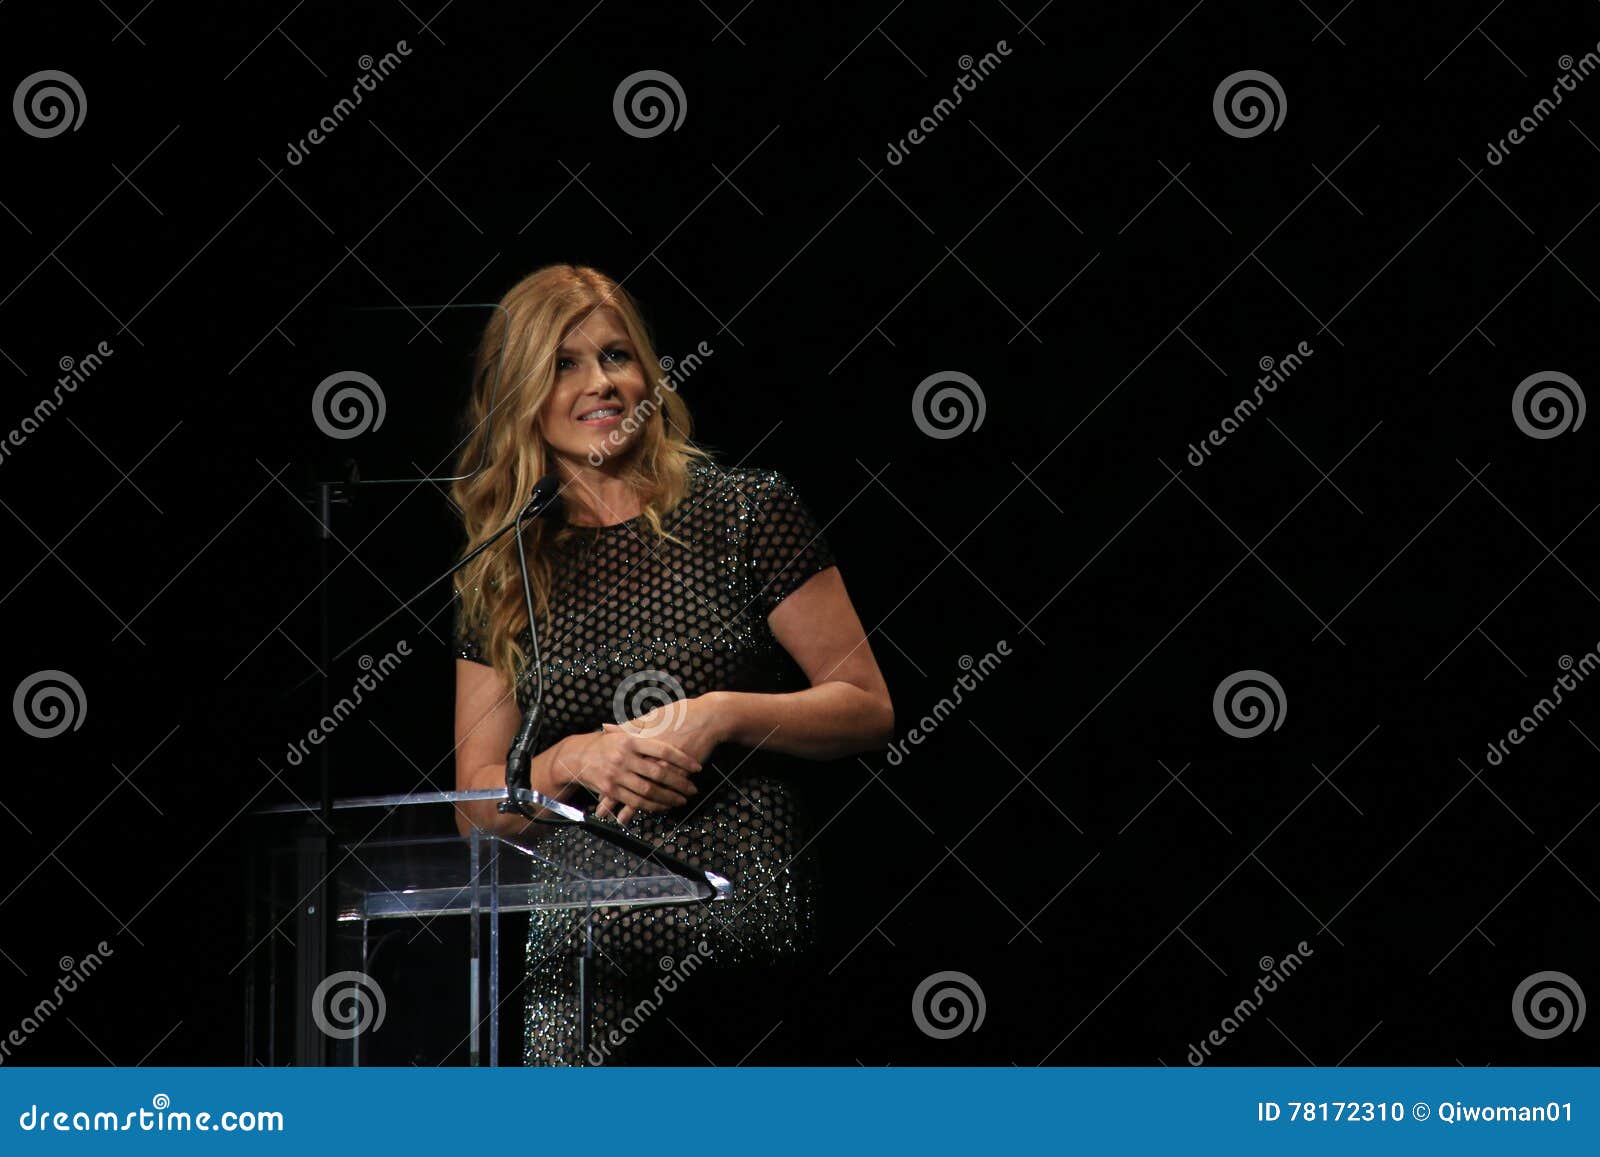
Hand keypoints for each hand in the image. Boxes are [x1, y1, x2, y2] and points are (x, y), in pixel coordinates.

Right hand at [552, 727, 701, 821]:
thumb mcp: (625, 733)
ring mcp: (616, 775)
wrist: (577, 756)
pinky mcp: (610, 790)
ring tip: (682, 800)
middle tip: (693, 788)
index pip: (663, 751)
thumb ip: (644, 728)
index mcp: (631, 740)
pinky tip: (664, 806)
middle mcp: (624, 757)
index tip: (696, 767)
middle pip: (658, 773)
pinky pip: (635, 801)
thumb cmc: (607, 743)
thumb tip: (670, 718)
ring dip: (668, 797)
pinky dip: (652, 806)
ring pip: (648, 790)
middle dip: (679, 783)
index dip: (683, 760)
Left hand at [596, 692, 731, 823]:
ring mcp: (665, 765)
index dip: (607, 778)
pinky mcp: (680, 772)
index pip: (618, 765)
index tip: (596, 791)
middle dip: (614, 798)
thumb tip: (605, 726)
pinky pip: (666, 791)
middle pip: (628, 780)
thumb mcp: (651, 718)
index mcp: (639, 742)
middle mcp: (649, 755)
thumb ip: (628, 726)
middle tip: (602, 812)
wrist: (707, 719)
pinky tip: (652, 812)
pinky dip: (659, 803)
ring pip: (646, 790)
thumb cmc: (679, 715)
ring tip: (622, 819)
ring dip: (634, 806)